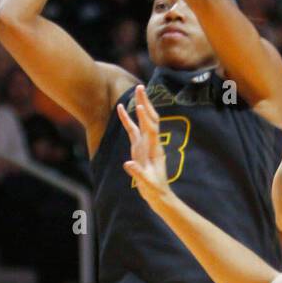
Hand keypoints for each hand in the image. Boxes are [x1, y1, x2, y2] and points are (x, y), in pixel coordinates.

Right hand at [118, 85, 169, 206]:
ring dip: (140, 105)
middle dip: (145, 102)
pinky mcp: (139, 147)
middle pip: (150, 119)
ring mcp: (145, 144)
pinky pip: (133, 129)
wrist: (159, 195)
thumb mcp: (147, 184)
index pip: (151, 130)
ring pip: (143, 121)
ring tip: (136, 90)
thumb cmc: (154, 190)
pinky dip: (128, 119)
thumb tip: (128, 164)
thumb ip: (139, 173)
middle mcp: (151, 143)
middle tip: (140, 87)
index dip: (145, 118)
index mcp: (154, 150)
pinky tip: (122, 108)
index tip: (140, 105)